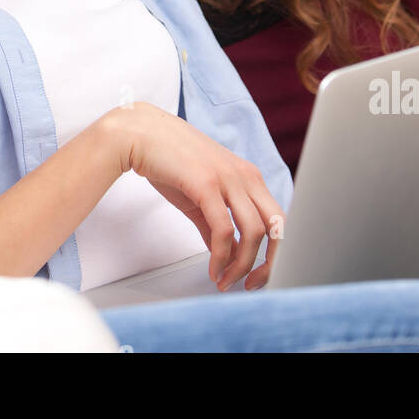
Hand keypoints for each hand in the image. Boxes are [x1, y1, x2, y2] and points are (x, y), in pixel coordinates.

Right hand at [101, 103, 282, 290]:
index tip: (258, 275)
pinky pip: (224, 229)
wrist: (140, 134)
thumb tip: (227, 254)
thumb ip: (215, 225)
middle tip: (249, 285)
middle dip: (269, 263)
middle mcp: (245, 176)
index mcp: (249, 176)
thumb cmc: (169, 160)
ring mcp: (228, 178)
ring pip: (254, 232)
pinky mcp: (206, 183)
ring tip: (225, 281)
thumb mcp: (200, 194)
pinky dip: (221, 256)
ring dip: (242, 265)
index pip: (278, 219)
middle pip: (277, 227)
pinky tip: (213, 269)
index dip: (275, 252)